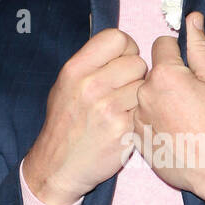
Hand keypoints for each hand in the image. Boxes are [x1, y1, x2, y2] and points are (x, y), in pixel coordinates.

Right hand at [22, 28, 146, 204]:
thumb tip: (123, 44)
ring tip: (123, 108)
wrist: (58, 166)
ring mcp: (108, 108)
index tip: (123, 62)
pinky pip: (146, 109)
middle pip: (137, 61)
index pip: (116, 38)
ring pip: (145, 86)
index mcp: (75, 69)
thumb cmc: (66, 124)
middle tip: (123, 91)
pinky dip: (141, 116)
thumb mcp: (65, 86)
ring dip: (140, 96)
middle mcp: (90, 86)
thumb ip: (91, 63)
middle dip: (135, 75)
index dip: (126, 49)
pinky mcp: (124, 129)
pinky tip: (126, 124)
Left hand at [132, 11, 204, 201]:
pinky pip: (139, 117)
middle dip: (166, 77)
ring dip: (157, 98)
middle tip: (188, 98)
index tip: (189, 70)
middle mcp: (144, 93)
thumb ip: (199, 46)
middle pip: (151, 71)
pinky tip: (171, 130)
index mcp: (165, 74)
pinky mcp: (135, 137)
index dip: (177, 53)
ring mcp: (137, 117)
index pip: (161, 45)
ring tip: (180, 117)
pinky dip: (152, 119)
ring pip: (144, 94)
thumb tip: (192, 17)